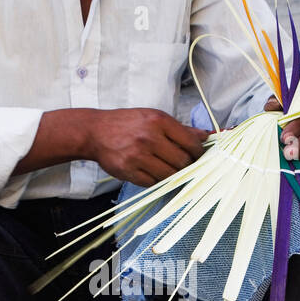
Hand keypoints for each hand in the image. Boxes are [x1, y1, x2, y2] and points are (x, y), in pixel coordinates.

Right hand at [83, 108, 209, 186]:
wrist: (95, 131)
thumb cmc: (127, 124)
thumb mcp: (153, 118)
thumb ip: (180, 128)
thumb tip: (205, 136)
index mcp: (159, 121)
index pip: (190, 142)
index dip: (199, 153)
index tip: (198, 156)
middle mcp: (149, 137)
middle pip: (182, 162)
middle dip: (186, 166)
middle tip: (183, 165)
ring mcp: (138, 155)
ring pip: (169, 175)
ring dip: (172, 175)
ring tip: (167, 168)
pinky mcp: (128, 170)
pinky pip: (152, 182)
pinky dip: (155, 180)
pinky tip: (151, 172)